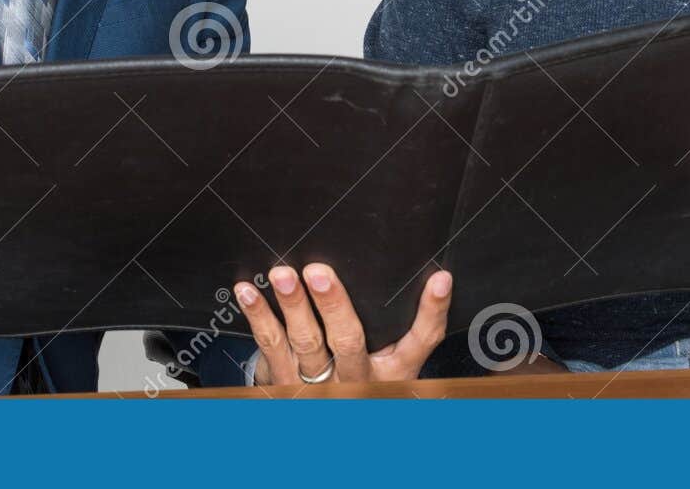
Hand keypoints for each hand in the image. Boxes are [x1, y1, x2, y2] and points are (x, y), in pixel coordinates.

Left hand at [235, 264, 450, 384]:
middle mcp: (355, 380)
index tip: (440, 281)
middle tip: (319, 273)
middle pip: (349, 343)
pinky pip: (270, 346)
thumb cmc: (361, 377)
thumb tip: (439, 278)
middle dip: (333, 306)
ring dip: (292, 307)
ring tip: (282, 276)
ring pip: (304, 344)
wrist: (324, 417)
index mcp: (390, 372)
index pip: (420, 341)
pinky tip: (249, 292)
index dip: (432, 311)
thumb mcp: (391, 360)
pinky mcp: (282, 381)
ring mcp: (316, 384)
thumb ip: (409, 325)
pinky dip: (258, 316)